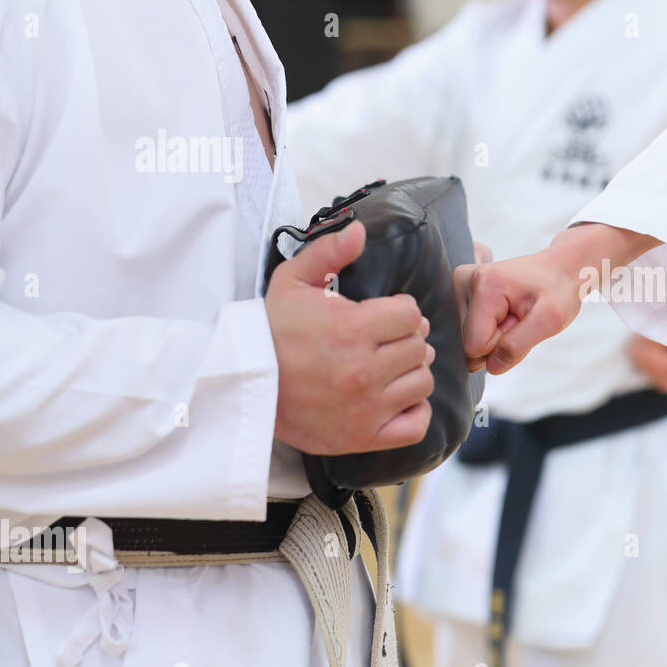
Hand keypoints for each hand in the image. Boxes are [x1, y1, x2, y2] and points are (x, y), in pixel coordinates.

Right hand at [265, 220, 434, 454]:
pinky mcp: (365, 437)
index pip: (411, 315)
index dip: (401, 310)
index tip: (384, 315)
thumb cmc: (270, 332)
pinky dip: (414, 411)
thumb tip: (360, 228)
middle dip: (405, 339)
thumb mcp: (292, 282)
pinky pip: (417, 425)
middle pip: (419, 347)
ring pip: (423, 382)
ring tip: (387, 367)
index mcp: (350, 330)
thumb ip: (328, 252)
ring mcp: (366, 408)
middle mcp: (363, 371)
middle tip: (384, 340)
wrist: (243, 385)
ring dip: (411, 372)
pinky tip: (396, 398)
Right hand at [456, 223, 659, 375]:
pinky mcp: (459, 292)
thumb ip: (518, 346)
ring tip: (514, 313)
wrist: (559, 269)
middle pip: (468, 343)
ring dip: (495, 335)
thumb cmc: (558, 290)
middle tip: (519, 317)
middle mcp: (462, 280)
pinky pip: (468, 330)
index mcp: (483, 284)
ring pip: (467, 339)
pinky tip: (504, 311)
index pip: (475, 345)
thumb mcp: (550, 320)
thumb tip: (491, 367)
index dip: (501, 344)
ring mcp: (457, 285)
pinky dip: (490, 328)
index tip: (521, 322)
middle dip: (497, 339)